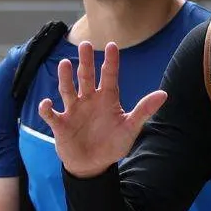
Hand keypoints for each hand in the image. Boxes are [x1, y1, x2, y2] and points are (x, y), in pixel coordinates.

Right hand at [38, 41, 166, 177]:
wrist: (94, 166)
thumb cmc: (112, 144)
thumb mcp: (130, 128)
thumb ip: (144, 110)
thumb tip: (163, 94)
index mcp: (107, 99)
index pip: (109, 76)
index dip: (111, 62)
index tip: (112, 45)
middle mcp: (89, 100)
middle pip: (86, 77)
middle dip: (85, 61)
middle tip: (84, 44)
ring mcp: (73, 110)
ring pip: (68, 90)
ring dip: (65, 78)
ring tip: (65, 63)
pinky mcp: (61, 124)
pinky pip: (51, 114)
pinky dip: (47, 109)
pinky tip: (46, 103)